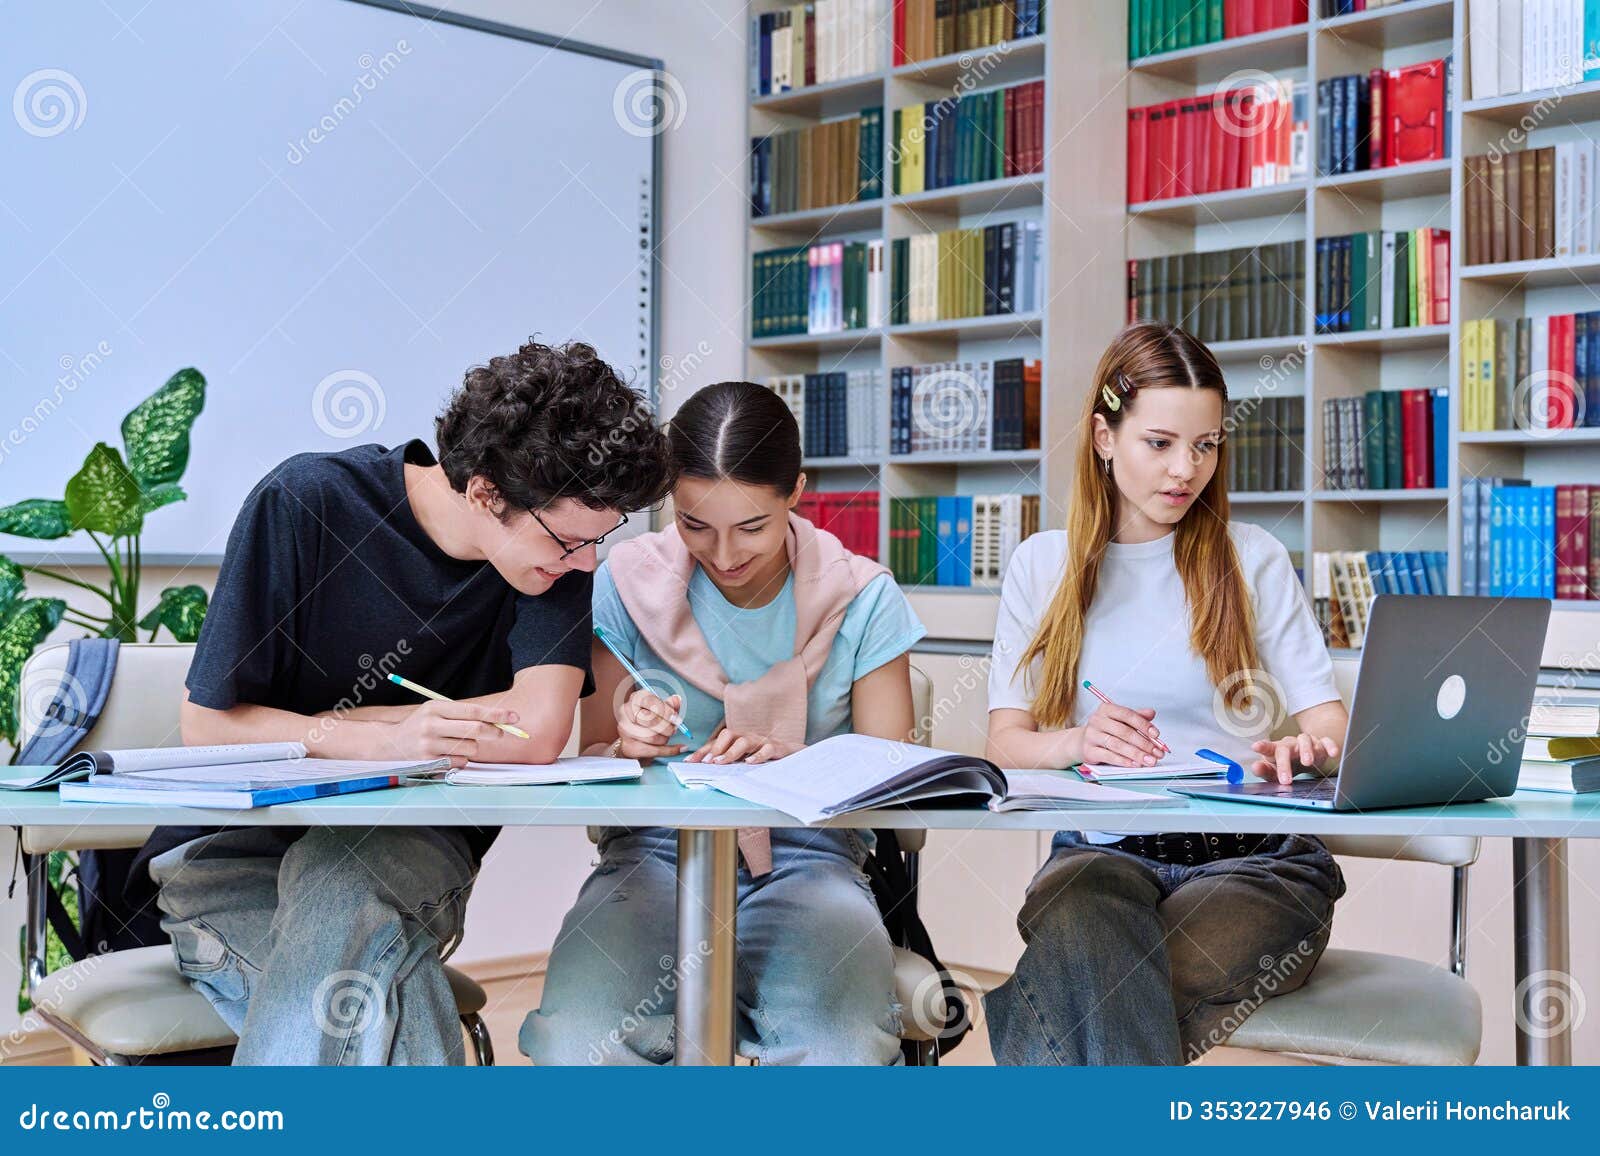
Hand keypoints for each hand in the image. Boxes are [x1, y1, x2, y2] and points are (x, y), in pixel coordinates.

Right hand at [381, 700, 521, 767]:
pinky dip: (461, 759)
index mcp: (435, 707)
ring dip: (472, 747)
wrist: (389, 743)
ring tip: (458, 743)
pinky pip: (459, 762)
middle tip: (500, 733)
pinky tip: (448, 754)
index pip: (473, 711)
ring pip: (470, 748)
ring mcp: (429, 744)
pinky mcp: (428, 761)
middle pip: (475, 730)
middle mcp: (431, 724)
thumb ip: (462, 715)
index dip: (496, 714)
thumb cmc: (420, 726)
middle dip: (494, 732)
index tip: (513, 717)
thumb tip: (496, 721)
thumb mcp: (435, 712)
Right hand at [615, 689, 686, 760]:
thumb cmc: (647, 720)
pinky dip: (668, 750)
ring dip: (665, 739)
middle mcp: (626, 711)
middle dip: (666, 727)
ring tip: (667, 737)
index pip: (650, 701)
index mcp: (636, 698)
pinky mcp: (627, 746)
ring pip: (651, 737)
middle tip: (673, 730)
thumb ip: (670, 705)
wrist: (634, 738)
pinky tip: (677, 749)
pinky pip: (652, 750)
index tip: (676, 719)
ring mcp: (625, 729)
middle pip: (650, 720)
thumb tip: (677, 699)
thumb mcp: (661, 709)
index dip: (666, 711)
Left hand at [684, 724, 803, 764]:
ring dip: (730, 752)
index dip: (702, 751)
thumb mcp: (743, 760)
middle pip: (728, 735)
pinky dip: (757, 755)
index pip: (716, 743)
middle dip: (715, 749)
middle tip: (706, 762)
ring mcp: (760, 741)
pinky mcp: (774, 747)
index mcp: (736, 740)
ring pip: (744, 741)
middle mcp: (746, 737)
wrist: (791, 754)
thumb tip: (707, 771)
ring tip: (720, 763)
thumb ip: (728, 763)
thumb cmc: (762, 757)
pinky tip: (749, 763)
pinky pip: (765, 749)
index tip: (690, 762)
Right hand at [1078, 701, 1164, 767]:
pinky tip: (1134, 764)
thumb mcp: (1120, 720)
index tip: (1156, 734)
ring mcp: (1091, 736)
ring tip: (1149, 760)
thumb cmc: (1105, 730)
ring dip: (1136, 754)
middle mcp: (1097, 720)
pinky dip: (1123, 761)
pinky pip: (1108, 756)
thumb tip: (1151, 713)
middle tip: (1156, 752)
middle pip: (1124, 732)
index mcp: (1106, 709)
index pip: (1127, 714)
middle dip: (1143, 743)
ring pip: (1117, 745)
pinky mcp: (1089, 751)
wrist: (1082, 741)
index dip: (1143, 724)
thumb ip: (1136, 716)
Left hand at [1250, 733, 1339, 784]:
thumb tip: (1255, 767)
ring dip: (1307, 751)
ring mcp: (1307, 742)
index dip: (1263, 747)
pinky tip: (1333, 753)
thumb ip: (1265, 770)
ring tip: (1308, 762)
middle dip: (1285, 764)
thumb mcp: (1275, 769)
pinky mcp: (1322, 744)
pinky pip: (1327, 742)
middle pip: (1286, 748)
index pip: (1269, 748)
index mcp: (1277, 749)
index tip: (1256, 747)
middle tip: (1286, 780)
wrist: (1307, 756)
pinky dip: (1330, 746)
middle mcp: (1291, 744)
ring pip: (1306, 741)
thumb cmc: (1288, 763)